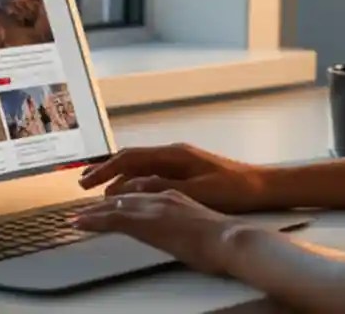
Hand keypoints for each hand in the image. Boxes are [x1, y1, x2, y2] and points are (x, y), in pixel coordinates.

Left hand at [73, 191, 252, 275]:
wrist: (229, 238)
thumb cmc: (223, 238)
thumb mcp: (200, 224)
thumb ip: (186, 224)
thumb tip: (181, 234)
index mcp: (175, 195)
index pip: (142, 192)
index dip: (123, 196)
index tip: (110, 202)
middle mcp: (162, 195)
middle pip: (124, 194)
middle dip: (103, 202)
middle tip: (84, 209)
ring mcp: (153, 206)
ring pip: (114, 204)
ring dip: (93, 211)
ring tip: (75, 218)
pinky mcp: (146, 221)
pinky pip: (112, 218)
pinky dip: (93, 220)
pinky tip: (79, 223)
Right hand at [78, 143, 272, 212]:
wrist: (261, 186)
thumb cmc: (233, 189)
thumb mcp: (196, 190)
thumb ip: (162, 187)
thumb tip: (130, 185)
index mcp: (174, 155)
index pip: (130, 158)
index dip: (104, 169)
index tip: (85, 181)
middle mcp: (174, 153)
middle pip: (130, 158)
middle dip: (105, 170)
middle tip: (83, 184)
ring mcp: (179, 160)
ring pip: (139, 164)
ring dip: (118, 175)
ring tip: (100, 191)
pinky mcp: (186, 169)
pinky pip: (151, 171)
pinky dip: (134, 179)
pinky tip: (130, 192)